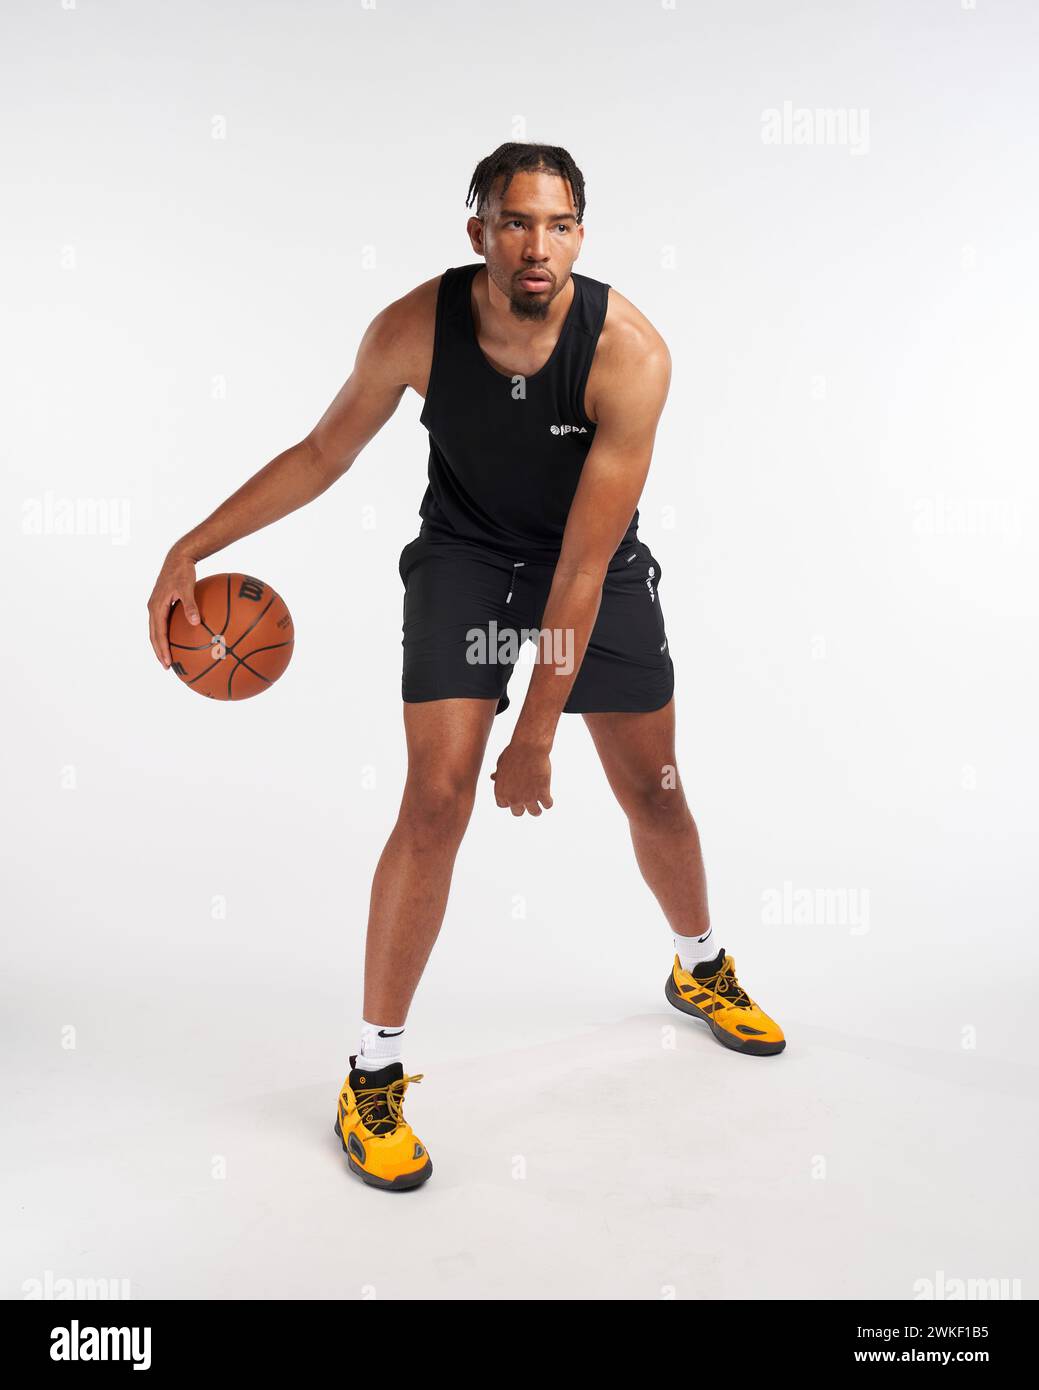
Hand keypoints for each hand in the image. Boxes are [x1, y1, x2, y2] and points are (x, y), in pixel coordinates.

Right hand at [147, 548, 199, 667]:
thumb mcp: (187, 587)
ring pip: (156, 630)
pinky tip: (178, 638)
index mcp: (156, 607)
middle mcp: (153, 608)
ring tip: (169, 657)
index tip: (168, 663)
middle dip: (159, 652)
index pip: (157, 634)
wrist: (177, 557)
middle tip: (167, 666)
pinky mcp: (162, 603)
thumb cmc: (182, 571)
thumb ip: (190, 605)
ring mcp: (156, 606)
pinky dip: (166, 633)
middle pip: (153, 635)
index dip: (162, 650)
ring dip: (161, 644)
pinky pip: (163, 622)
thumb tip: (196, 622)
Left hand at [490, 740, 553, 816]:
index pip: (503, 805)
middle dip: (522, 807)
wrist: (528, 748)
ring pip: (535, 812)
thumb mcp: (501, 764)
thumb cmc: (514, 752)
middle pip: (517, 812)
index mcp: (500, 792)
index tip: (514, 797)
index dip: (509, 801)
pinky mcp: (542, 793)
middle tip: (528, 802)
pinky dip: (549, 802)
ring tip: (540, 806)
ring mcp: (528, 797)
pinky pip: (548, 805)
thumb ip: (499, 775)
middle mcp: (513, 798)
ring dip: (537, 810)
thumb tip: (493, 777)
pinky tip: (549, 797)